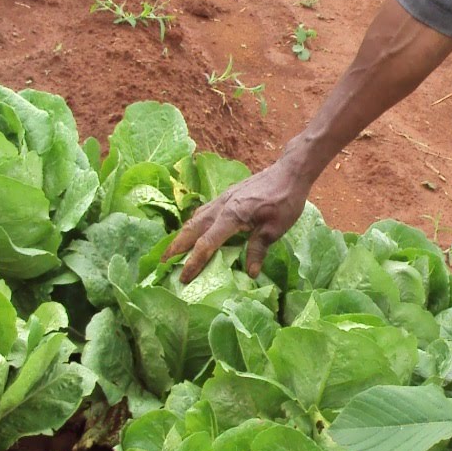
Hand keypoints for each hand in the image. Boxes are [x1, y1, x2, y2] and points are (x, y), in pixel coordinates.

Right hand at [165, 159, 309, 283]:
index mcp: (231, 216)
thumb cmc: (285, 200)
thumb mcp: (276, 229)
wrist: (289, 171)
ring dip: (181, 235)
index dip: (193, 263)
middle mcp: (221, 206)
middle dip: (176, 248)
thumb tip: (250, 273)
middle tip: (162, 265)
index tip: (183, 278)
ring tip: (172, 251)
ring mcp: (222, 199)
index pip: (206, 244)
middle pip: (191, 229)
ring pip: (195, 219)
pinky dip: (193, 223)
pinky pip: (203, 211)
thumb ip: (258, 249)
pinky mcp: (227, 195)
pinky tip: (193, 229)